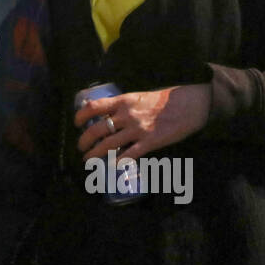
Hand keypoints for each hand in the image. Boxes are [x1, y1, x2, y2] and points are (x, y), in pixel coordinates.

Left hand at [75, 84, 210, 160]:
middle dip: (84, 141)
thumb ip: (123, 106)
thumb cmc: (163, 100)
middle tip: (81, 147)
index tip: (76, 124)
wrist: (188, 105)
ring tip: (88, 160)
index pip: (94, 107)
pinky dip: (117, 163)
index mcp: (123, 101)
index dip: (80, 116)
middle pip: (97, 130)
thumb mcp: (138, 97)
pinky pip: (129, 155)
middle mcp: (127, 115)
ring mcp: (138, 130)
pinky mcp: (150, 142)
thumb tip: (106, 116)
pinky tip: (110, 167)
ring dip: (94, 154)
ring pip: (108, 145)